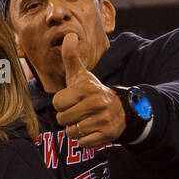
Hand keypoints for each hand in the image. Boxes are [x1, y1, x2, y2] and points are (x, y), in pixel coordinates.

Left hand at [51, 33, 125, 148]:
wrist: (119, 109)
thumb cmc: (91, 92)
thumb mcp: (81, 75)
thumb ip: (71, 57)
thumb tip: (69, 35)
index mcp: (88, 88)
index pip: (58, 103)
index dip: (62, 103)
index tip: (72, 100)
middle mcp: (98, 103)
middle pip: (63, 119)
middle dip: (67, 117)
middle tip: (79, 111)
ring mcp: (104, 120)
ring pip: (72, 132)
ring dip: (75, 129)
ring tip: (85, 120)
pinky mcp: (108, 135)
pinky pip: (82, 143)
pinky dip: (84, 140)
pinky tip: (92, 130)